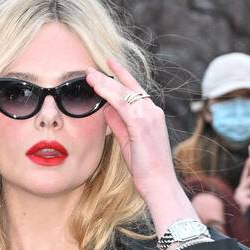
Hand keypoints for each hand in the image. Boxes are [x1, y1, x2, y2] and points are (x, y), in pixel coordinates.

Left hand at [86, 58, 194, 232]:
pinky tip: (97, 88)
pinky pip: (123, 104)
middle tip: (90, 69)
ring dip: (105, 83)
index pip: (135, 89)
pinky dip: (109, 94)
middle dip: (108, 76)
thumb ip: (118, 123)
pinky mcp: (143, 124)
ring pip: (124, 92)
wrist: (159, 184)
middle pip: (128, 87)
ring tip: (89, 75)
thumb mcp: (128, 141)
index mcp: (152, 115)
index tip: (108, 64)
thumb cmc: (145, 167)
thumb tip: (105, 109)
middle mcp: (153, 111)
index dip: (121, 76)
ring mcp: (150, 116)